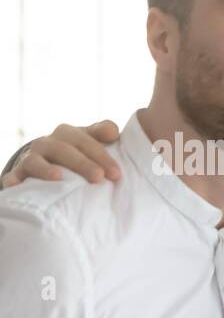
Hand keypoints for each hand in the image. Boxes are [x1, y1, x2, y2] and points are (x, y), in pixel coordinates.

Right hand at [2, 120, 122, 188]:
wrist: (48, 159)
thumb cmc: (78, 151)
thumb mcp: (91, 140)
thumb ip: (104, 132)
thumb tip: (113, 131)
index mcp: (68, 134)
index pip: (85, 141)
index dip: (101, 156)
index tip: (116, 174)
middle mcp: (48, 143)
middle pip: (64, 150)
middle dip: (82, 164)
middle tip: (98, 178)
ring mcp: (32, 157)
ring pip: (36, 161)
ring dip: (46, 169)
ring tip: (58, 178)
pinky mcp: (19, 173)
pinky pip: (13, 176)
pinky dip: (13, 180)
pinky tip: (16, 186)